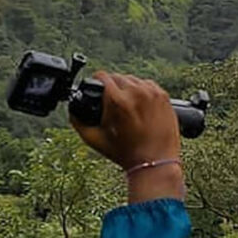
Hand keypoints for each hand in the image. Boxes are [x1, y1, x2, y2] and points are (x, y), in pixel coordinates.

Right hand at [70, 72, 184, 203]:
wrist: (155, 161)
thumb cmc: (126, 153)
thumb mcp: (94, 139)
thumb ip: (78, 122)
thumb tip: (73, 111)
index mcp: (117, 101)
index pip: (102, 76)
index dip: (96, 82)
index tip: (97, 90)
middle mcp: (136, 92)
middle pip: (117, 77)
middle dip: (111, 88)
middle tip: (111, 104)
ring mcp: (152, 93)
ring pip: (133, 80)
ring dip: (126, 89)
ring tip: (126, 106)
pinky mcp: (163, 96)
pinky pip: (147, 85)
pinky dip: (141, 92)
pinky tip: (139, 106)